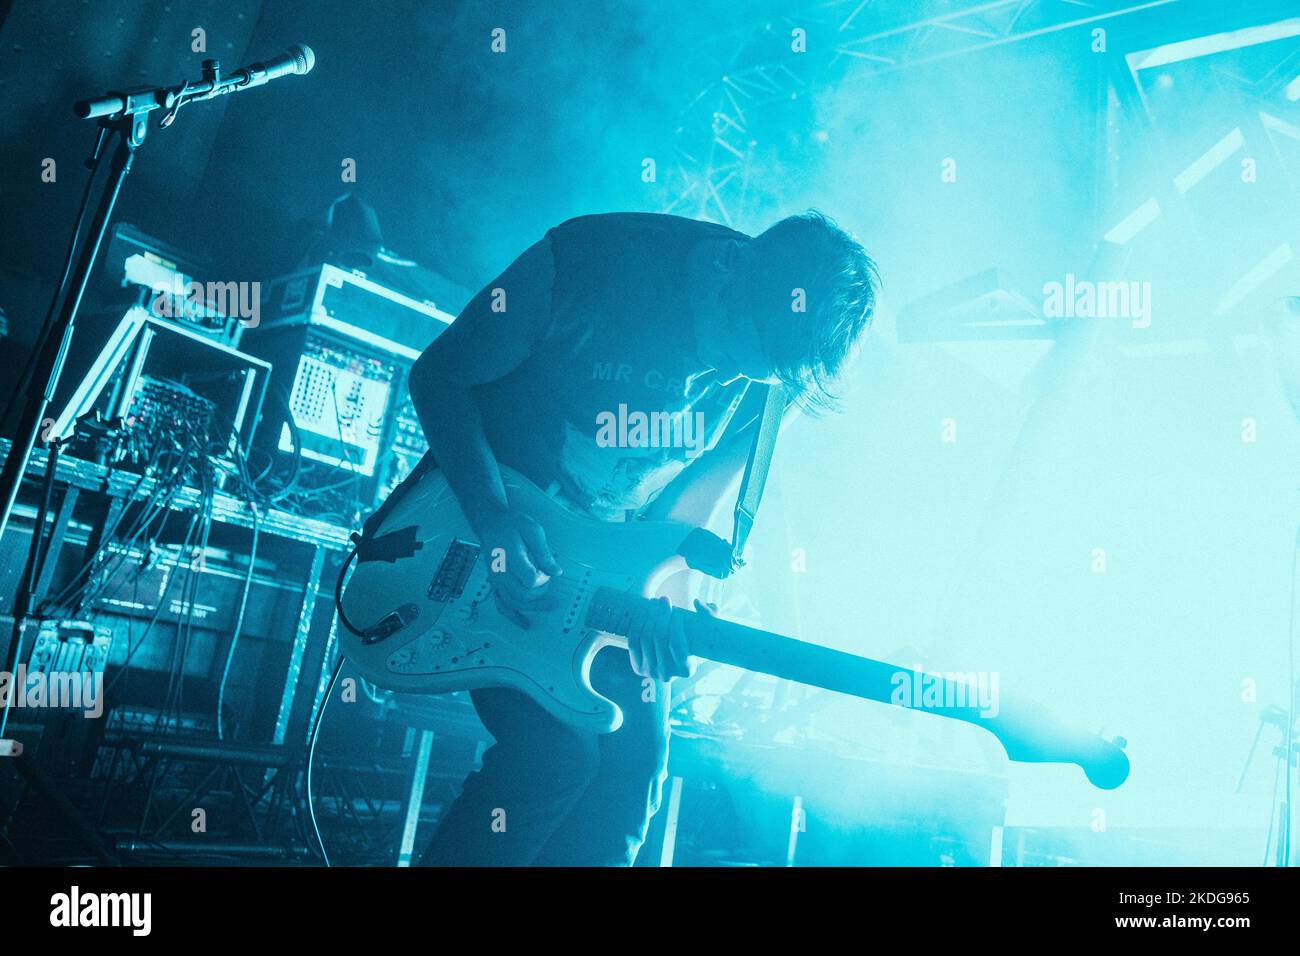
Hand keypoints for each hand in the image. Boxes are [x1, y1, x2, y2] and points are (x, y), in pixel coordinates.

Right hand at [471, 508, 561, 626]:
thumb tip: (556, 571)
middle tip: (550, 584)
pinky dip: (512, 616)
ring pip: (513, 603)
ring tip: (549, 606)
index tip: (550, 570)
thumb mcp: (532, 530)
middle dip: (541, 593)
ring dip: (532, 607)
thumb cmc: (511, 524)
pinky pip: (501, 604)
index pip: (530, 580)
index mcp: (511, 558)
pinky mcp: (496, 583)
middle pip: (522, 595)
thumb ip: (544, 553)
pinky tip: (523, 622)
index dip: (544, 578)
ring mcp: (497, 580)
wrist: (490, 523)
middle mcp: (501, 572)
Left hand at [627, 597, 713, 681]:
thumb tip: (698, 603)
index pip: (677, 644)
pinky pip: (634, 642)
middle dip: (661, 615)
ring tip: (654, 603)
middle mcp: (667, 674)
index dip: (675, 625)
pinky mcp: (638, 667)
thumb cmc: (692, 642)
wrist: (672, 660)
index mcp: (686, 670)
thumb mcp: (705, 632)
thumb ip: (709, 616)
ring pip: (646, 638)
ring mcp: (651, 672)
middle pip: (660, 639)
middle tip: (664, 600)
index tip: (677, 611)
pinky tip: (644, 614)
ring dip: (649, 617)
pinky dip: (638, 625)